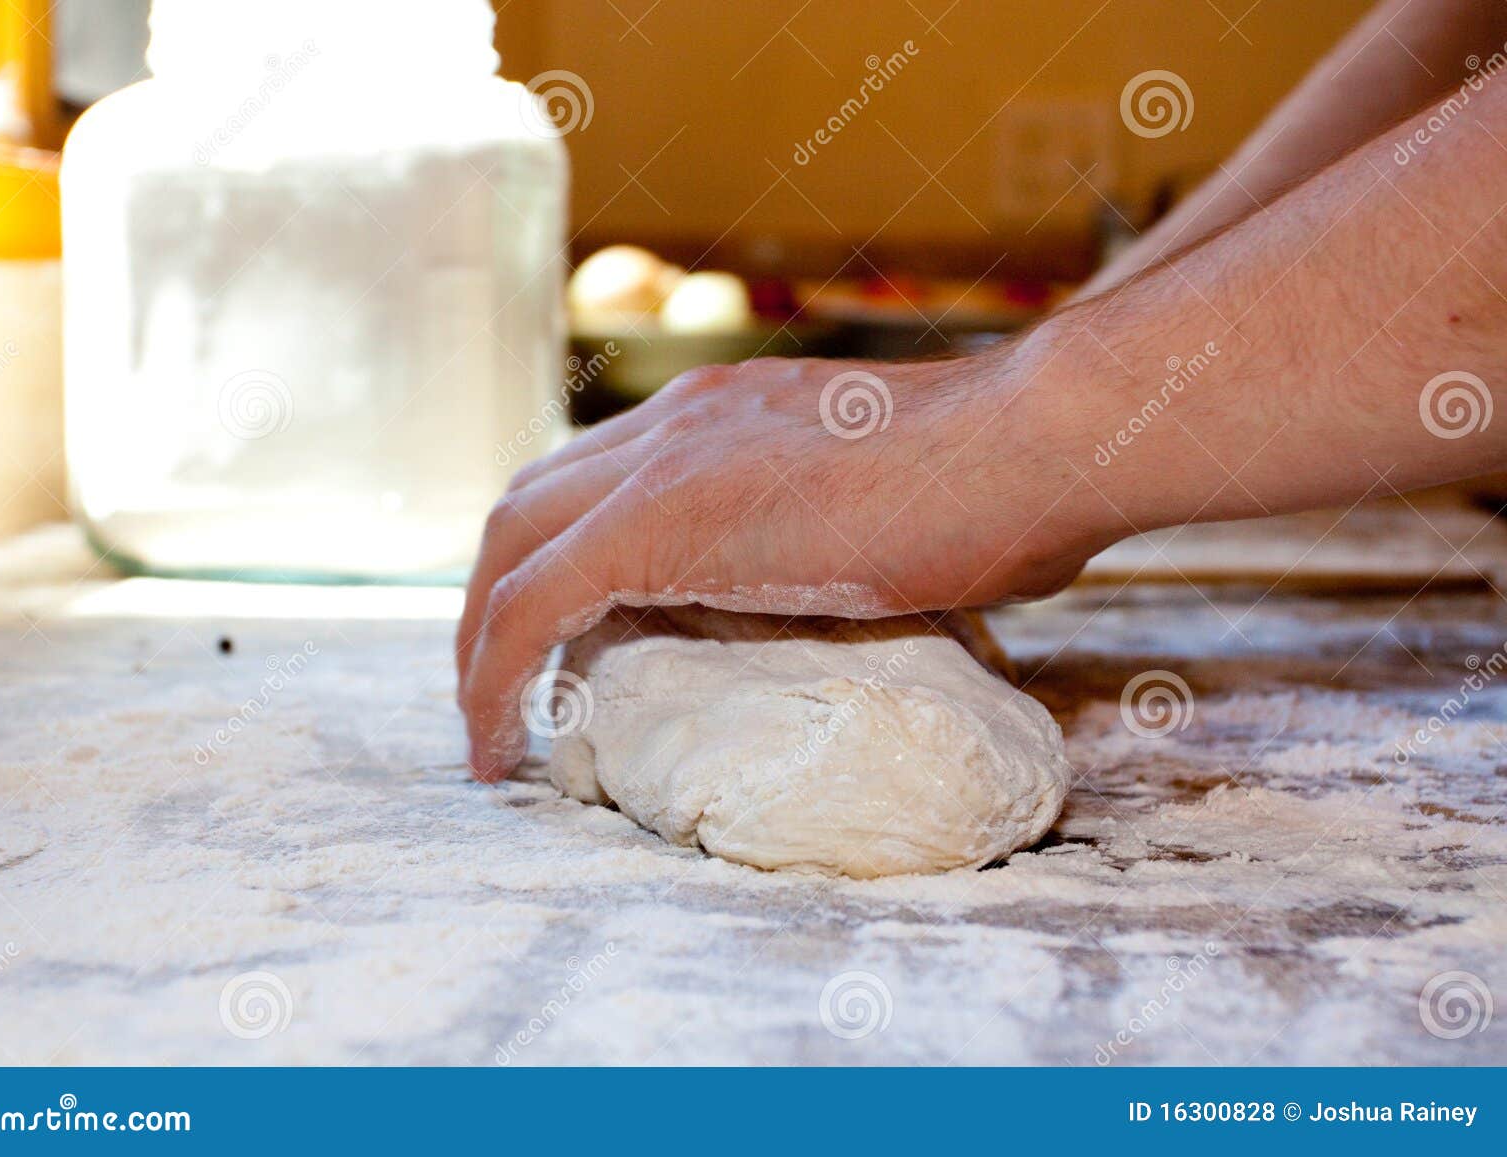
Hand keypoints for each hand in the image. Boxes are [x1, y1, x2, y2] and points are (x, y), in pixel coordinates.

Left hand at [456, 340, 1110, 779]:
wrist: (1036, 443)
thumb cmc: (1008, 485)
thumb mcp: (895, 513)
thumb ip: (844, 540)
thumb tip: (873, 595)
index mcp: (726, 418)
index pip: (593, 478)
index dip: (553, 558)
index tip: (553, 641)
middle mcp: (676, 423)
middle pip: (528, 505)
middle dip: (491, 601)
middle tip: (497, 689)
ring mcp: (664, 461)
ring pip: (509, 546)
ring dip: (479, 641)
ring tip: (485, 730)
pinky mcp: (661, 521)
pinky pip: (533, 605)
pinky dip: (495, 676)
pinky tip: (499, 747)